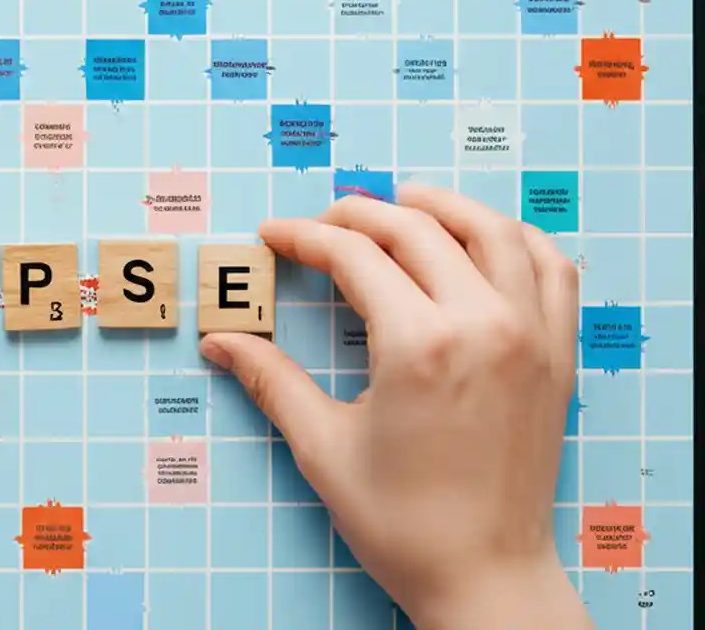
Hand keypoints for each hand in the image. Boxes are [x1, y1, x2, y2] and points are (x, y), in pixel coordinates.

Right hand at [200, 185, 590, 629]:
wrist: (484, 575)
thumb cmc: (403, 523)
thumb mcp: (323, 448)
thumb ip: (272, 381)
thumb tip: (221, 341)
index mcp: (420, 346)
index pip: (355, 257)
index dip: (304, 238)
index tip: (275, 236)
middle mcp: (483, 324)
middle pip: (417, 229)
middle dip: (359, 215)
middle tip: (321, 223)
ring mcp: (531, 335)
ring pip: (492, 230)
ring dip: (442, 206)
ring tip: (402, 204)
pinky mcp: (557, 355)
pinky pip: (552, 268)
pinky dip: (517, 239)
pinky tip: (486, 240)